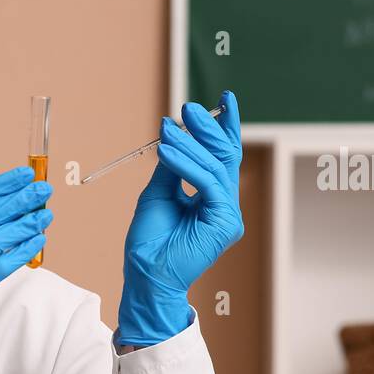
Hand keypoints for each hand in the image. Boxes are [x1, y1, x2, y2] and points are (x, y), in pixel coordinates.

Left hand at [118, 90, 242, 346]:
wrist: (145, 273)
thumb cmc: (149, 241)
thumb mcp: (158, 193)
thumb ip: (172, 167)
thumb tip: (175, 133)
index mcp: (212, 197)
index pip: (222, 157)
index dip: (225, 128)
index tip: (223, 100)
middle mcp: (225, 204)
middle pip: (225, 157)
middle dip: (208, 129)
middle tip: (188, 109)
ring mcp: (228, 215)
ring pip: (217, 167)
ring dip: (192, 143)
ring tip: (169, 128)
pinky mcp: (225, 223)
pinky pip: (209, 185)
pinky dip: (188, 165)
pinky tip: (168, 152)